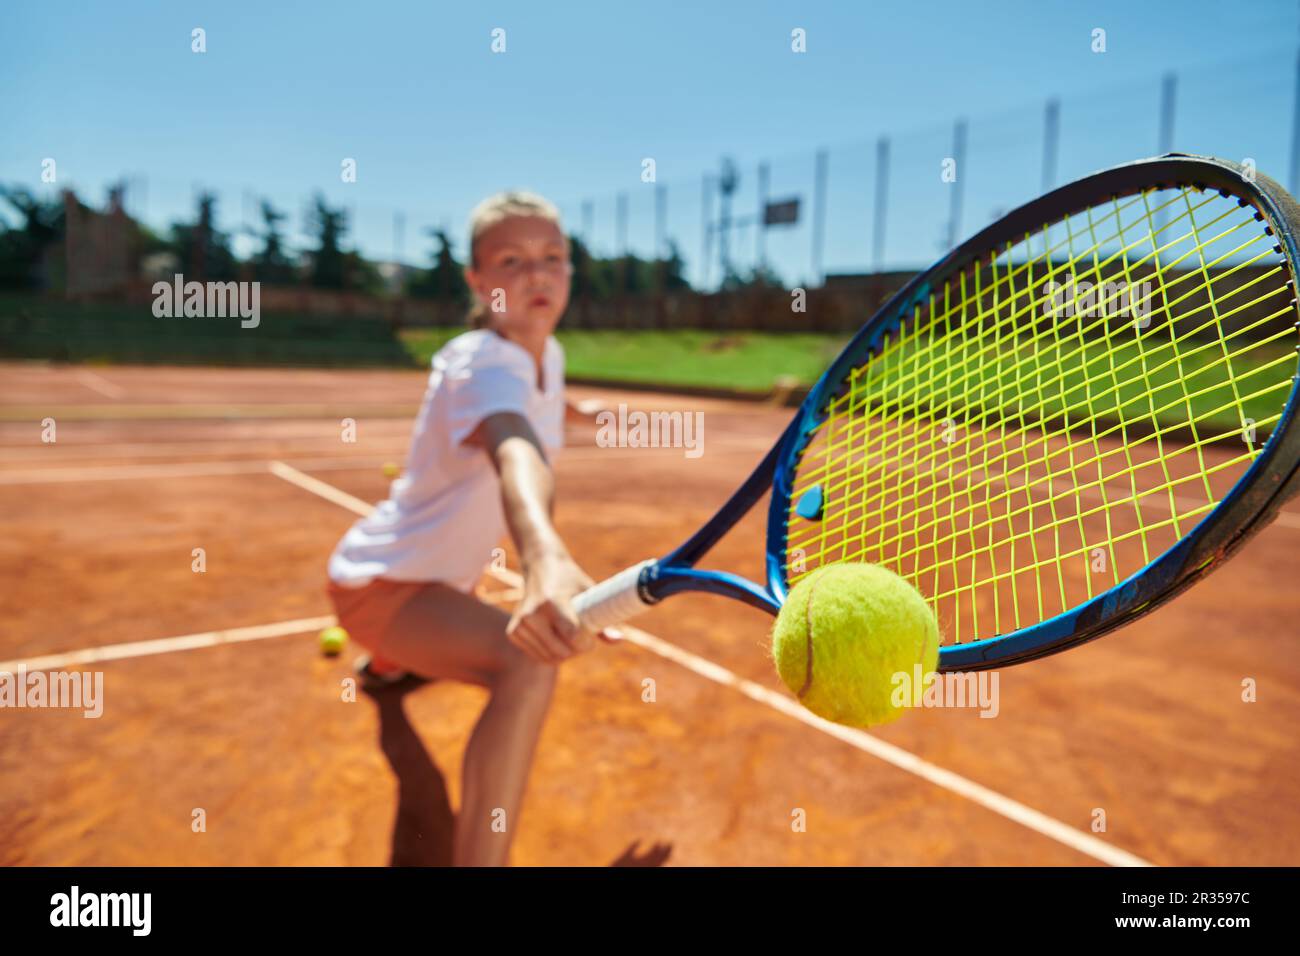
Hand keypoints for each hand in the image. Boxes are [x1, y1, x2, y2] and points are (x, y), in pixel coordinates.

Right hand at [506, 554, 620, 662]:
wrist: (540, 566)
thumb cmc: (570, 580)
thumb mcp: (589, 592)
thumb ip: (603, 619)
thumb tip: (618, 640)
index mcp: (550, 602)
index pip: (573, 636)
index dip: (587, 643)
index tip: (592, 637)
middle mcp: (531, 614)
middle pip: (562, 652)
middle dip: (578, 650)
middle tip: (584, 640)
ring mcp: (519, 624)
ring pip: (550, 658)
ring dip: (565, 654)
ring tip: (571, 638)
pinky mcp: (513, 632)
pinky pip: (538, 657)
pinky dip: (551, 654)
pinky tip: (556, 639)